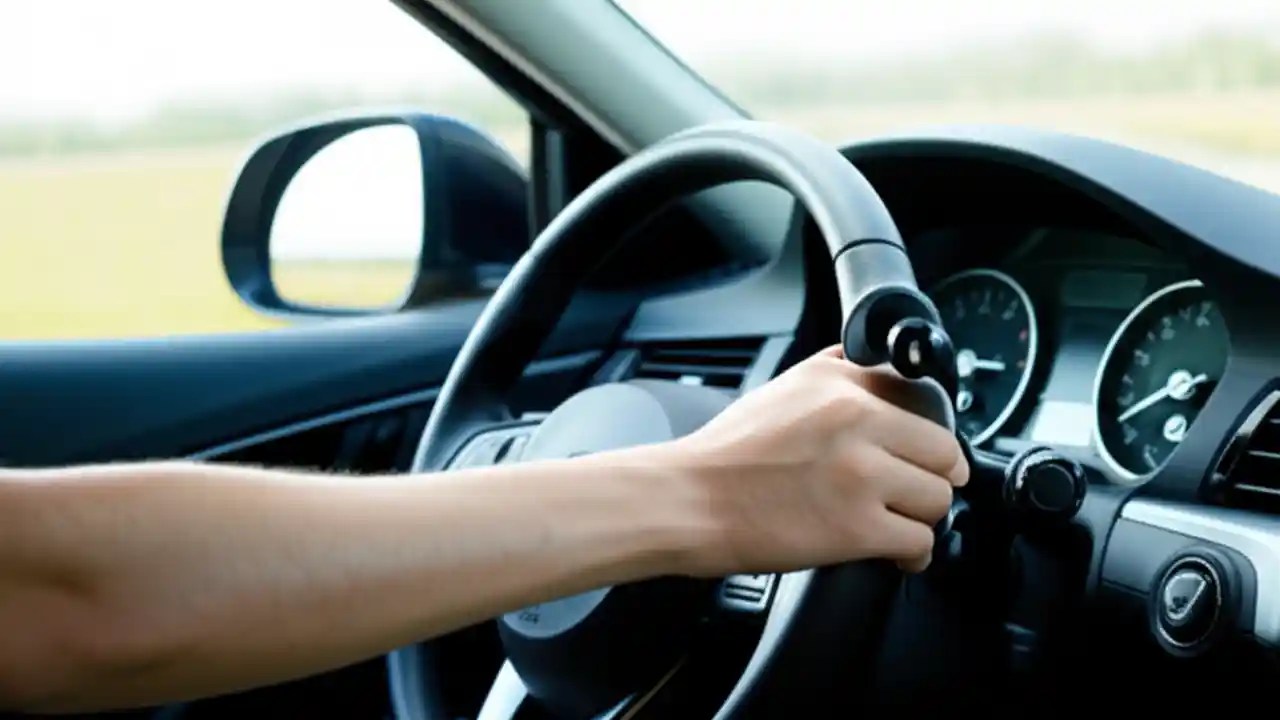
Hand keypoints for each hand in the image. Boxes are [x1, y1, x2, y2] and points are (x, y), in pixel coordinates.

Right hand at [667, 345, 968, 576]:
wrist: (690, 500)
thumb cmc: (726, 454)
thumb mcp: (785, 386)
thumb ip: (838, 373)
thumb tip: (881, 372)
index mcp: (841, 384)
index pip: (926, 401)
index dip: (927, 434)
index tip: (923, 451)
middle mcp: (858, 421)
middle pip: (945, 453)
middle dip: (935, 477)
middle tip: (916, 490)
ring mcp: (862, 476)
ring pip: (938, 498)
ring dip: (921, 515)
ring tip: (898, 521)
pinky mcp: (858, 528)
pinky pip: (919, 542)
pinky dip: (913, 553)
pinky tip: (897, 553)